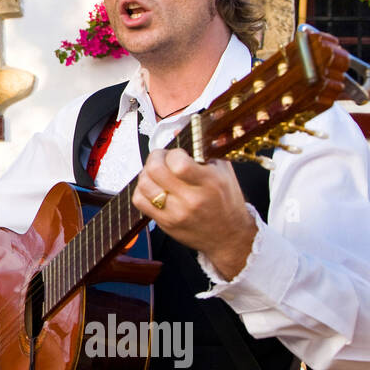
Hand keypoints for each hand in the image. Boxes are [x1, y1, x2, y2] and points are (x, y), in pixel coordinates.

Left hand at [133, 148, 257, 279]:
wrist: (229, 237)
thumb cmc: (227, 201)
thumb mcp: (223, 171)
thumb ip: (201, 150)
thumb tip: (176, 132)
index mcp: (209, 183)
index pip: (178, 163)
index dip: (173, 154)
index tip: (177, 155)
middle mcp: (191, 200)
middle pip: (155, 171)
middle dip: (155, 158)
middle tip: (161, 158)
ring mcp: (176, 213)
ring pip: (143, 185)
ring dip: (146, 173)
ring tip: (157, 173)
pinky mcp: (165, 223)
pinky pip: (140, 201)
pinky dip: (142, 190)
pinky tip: (153, 188)